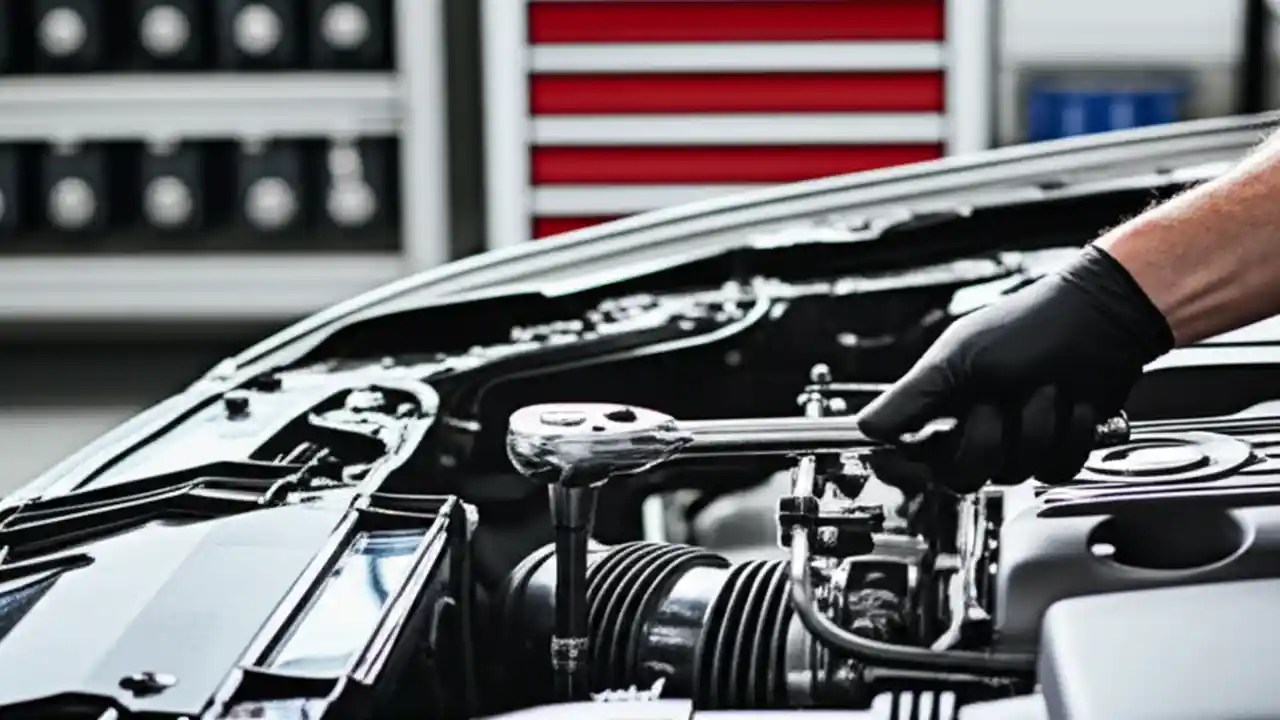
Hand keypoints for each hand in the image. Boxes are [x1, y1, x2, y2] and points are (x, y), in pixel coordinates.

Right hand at [856, 245, 1172, 491]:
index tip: (916, 465)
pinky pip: (1054, 471)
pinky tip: (1073, 405)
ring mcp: (1014, 438)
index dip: (904, 467)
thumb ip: (910, 399)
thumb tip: (867, 428)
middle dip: (985, 440)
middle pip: (958, 475)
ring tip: (1045, 390)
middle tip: (996, 404)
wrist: (1105, 321)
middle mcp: (971, 424)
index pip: (901, 455)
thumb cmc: (1034, 325)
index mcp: (939, 402)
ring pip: (1011, 473)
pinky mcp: (1055, 447)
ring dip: (1035, 429)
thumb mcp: (959, 359)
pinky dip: (1069, 436)